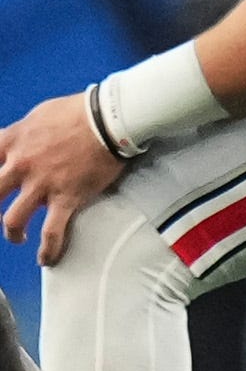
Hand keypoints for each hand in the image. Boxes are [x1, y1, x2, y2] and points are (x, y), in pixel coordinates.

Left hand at [0, 94, 127, 264]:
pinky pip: (52, 232)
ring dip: (12, 233)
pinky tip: (47, 259)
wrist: (109, 118)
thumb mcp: (38, 114)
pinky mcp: (67, 198)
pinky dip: (48, 250)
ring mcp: (42, 184)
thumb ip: (21, 133)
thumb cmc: (78, 111)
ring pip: (12, 220)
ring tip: (17, 237)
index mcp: (12, 142)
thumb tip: (18, 142)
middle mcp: (20, 165)